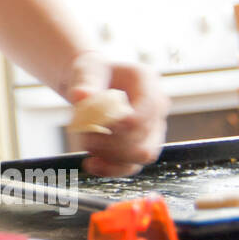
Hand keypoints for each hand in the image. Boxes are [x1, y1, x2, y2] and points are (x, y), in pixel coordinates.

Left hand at [64, 52, 169, 176]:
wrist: (93, 82)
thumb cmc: (92, 73)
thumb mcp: (86, 70)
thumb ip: (86, 83)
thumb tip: (80, 95)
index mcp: (147, 81)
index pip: (144, 110)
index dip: (120, 124)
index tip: (94, 125)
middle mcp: (157, 106)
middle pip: (142, 135)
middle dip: (109, 139)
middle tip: (83, 132)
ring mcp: (153, 128)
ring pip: (140, 154)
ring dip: (110, 154)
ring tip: (86, 142)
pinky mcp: (142, 145)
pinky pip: (133, 165)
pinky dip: (111, 169)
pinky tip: (91, 164)